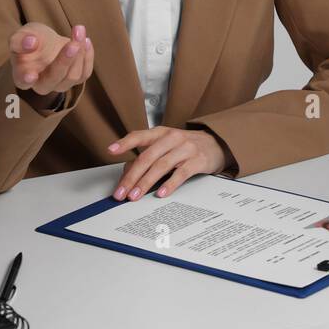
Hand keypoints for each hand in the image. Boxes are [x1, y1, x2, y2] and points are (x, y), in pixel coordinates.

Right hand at [9, 22, 93, 101]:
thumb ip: (19, 40)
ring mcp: (60, 84)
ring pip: (73, 76)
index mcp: (22, 76)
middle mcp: (42, 85)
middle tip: (72, 44)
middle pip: (54, 78)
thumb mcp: (21, 35)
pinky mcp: (76, 79)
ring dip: (79, 52)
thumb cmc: (30, 39)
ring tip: (79, 31)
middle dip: (65, 60)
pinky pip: (85, 73)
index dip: (26, 78)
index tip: (31, 75)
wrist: (46, 42)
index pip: (23, 81)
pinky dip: (88, 56)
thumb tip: (31, 42)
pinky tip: (85, 40)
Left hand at [107, 127, 229, 200]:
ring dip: (146, 183)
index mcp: (161, 133)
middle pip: (147, 157)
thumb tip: (128, 176)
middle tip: (121, 192)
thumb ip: (148, 157)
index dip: (125, 143)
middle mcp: (173, 138)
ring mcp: (186, 148)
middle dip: (132, 177)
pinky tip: (161, 193)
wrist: (217, 144)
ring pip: (161, 166)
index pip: (140, 136)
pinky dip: (170, 184)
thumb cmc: (186, 146)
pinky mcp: (198, 161)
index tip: (110, 150)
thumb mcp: (167, 146)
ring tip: (135, 196)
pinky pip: (181, 173)